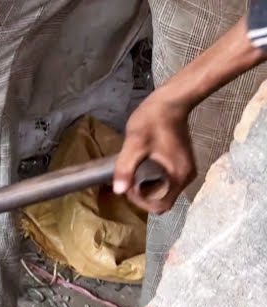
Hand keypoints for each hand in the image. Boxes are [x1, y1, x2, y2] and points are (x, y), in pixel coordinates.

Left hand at [113, 92, 194, 213]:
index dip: (141, 201)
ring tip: (132, 172)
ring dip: (145, 187)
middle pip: (162, 200)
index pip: (161, 205)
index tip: (128, 186)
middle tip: (127, 179)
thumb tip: (119, 190)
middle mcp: (186, 177)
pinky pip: (165, 181)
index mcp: (179, 176)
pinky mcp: (180, 164)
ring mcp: (185, 170)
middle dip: (141, 195)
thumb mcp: (134, 144)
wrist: (171, 102)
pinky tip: (140, 166)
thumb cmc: (153, 120)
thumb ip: (126, 167)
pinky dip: (151, 179)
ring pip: (162, 191)